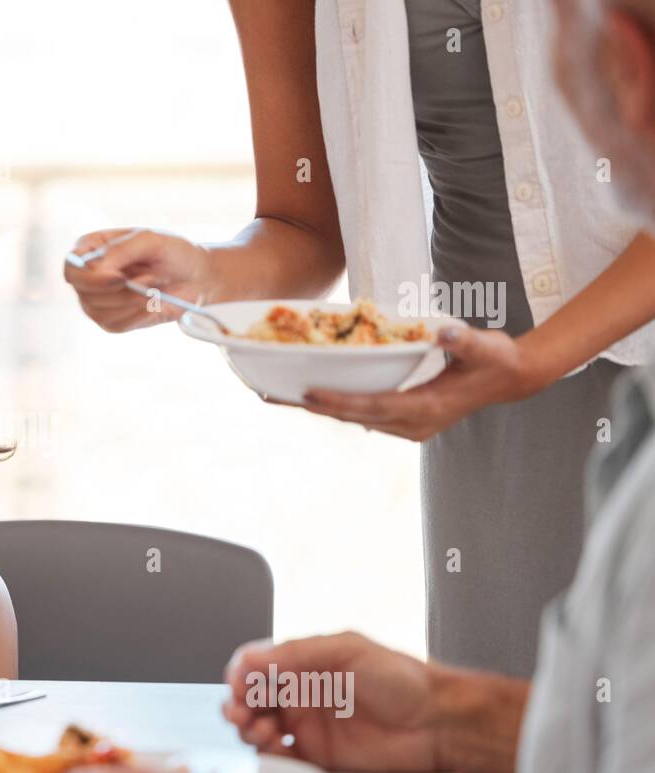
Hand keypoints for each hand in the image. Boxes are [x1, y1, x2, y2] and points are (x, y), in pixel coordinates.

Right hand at [63, 228, 216, 332]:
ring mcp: (97, 301)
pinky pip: (115, 324)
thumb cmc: (172, 252)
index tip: (120, 278)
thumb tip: (99, 270)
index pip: (71, 268)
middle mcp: (89, 276)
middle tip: (152, 278)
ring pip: (98, 312)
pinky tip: (153, 302)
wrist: (196, 277)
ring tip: (157, 285)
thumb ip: (121, 250)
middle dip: (119, 291)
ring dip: (133, 301)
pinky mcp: (112, 321)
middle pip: (83, 293)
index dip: (90, 277)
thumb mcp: (149, 240)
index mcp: (90, 249)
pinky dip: (137, 314)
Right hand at [222, 631, 443, 772]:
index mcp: (306, 664)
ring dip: (250, 730)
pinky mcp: (318, 757)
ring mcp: (308, 726)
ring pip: (260, 729)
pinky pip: (282, 759)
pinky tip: (276, 749)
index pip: (257, 667)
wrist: (437, 723)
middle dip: (238, 705)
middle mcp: (303, 694)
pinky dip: (270, 756)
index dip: (241, 675)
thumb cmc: (403, 680)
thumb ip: (297, 653)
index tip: (238, 685)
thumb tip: (253, 657)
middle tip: (240, 712)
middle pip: (252, 699)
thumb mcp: (347, 649)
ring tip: (261, 731)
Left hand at [297, 324, 544, 440]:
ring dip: (322, 408)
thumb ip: (463, 340)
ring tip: (282, 397)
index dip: (340, 402)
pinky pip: (365, 415)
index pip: (374, 406)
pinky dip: (340, 406)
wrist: (511, 379)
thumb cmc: (496, 358)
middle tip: (274, 396)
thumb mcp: (485, 345)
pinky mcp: (406, 422)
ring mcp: (410, 427)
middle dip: (315, 407)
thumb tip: (443, 333)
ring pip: (357, 419)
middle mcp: (415, 425)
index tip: (308, 395)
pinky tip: (314, 396)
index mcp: (428, 408)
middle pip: (356, 417)